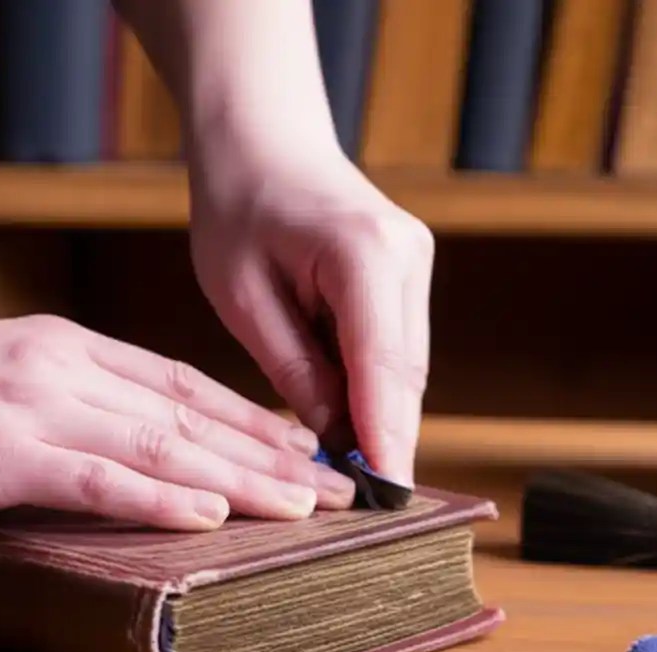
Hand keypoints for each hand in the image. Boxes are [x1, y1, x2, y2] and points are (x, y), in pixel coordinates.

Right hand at [0, 309, 357, 530]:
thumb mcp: (3, 370)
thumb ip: (71, 392)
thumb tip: (136, 431)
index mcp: (69, 346)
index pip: (183, 382)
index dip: (252, 415)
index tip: (306, 443)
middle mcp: (66, 368)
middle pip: (190, 414)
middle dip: (271, 451)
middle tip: (337, 483)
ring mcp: (35, 408)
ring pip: (160, 444)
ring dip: (238, 476)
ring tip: (302, 503)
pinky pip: (93, 478)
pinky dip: (156, 496)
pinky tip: (206, 511)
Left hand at [187, 147, 432, 485]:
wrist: (266, 139)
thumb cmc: (239, 207)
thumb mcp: (244, 296)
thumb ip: (295, 368)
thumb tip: (332, 439)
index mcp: (363, 254)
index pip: (383, 366)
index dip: (386, 437)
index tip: (388, 498)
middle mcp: (407, 255)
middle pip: (405, 373)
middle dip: (388, 439)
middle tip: (369, 508)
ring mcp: (418, 261)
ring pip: (408, 365)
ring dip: (383, 416)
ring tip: (353, 474)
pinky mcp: (411, 272)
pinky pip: (399, 346)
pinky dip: (378, 387)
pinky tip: (352, 421)